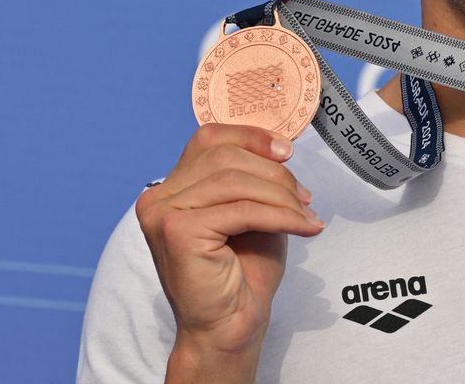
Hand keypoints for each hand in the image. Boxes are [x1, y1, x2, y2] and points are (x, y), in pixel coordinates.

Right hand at [135, 123, 323, 381]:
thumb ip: (254, 178)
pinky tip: (304, 227)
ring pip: (236, 181)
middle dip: (275, 174)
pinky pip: (242, 210)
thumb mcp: (252, 211)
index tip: (287, 152)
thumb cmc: (241, 273)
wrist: (229, 327)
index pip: (209, 138)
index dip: (251, 137)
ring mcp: (163, 212)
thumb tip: (280, 147)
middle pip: (226, 157)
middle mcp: (158, 196)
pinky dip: (281, 216)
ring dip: (282, 196)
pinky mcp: (178, 231)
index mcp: (172, 187)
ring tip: (306, 215)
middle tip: (305, 197)